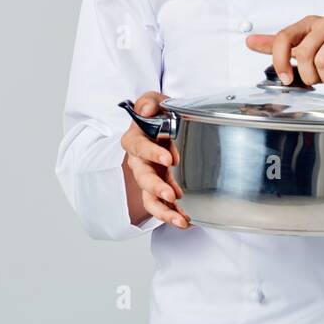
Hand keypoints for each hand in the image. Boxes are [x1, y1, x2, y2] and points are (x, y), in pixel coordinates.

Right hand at [120, 91, 191, 228]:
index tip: (168, 159)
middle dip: (157, 188)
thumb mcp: (154, 102)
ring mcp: (149, 178)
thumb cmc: (157, 115)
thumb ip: (149, 102)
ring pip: (150, 198)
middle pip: (143, 178)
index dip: (152, 153)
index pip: (139, 147)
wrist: (161, 126)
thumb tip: (146, 109)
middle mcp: (139, 162)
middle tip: (171, 194)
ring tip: (181, 219)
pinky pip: (162, 206)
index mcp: (135, 140)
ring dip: (164, 210)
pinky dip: (173, 215)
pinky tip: (187, 222)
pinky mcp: (160, 189)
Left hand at [245, 14, 323, 90]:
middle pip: (303, 55)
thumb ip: (283, 45)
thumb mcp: (314, 45)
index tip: (287, 78)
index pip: (284, 37)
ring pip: (323, 64)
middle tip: (323, 79)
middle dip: (311, 77)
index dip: (279, 61)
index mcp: (312, 23)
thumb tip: (251, 41)